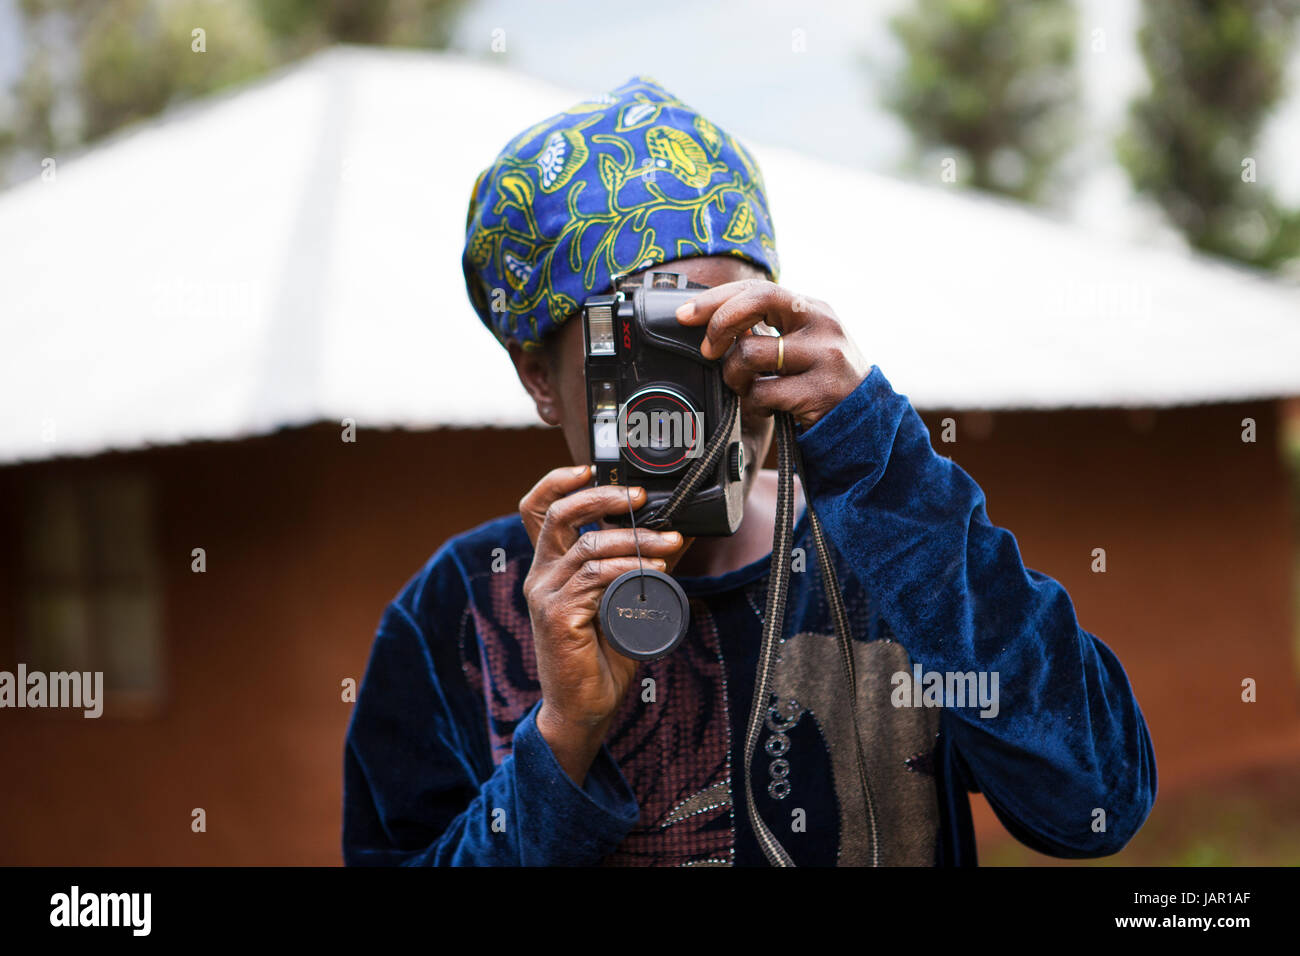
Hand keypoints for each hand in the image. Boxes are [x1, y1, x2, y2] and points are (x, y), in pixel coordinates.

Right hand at [519, 464, 684, 783]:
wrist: (584, 707)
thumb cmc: (602, 655)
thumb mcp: (625, 601)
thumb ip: (640, 567)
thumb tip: (678, 534)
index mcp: (551, 566)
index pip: (537, 509)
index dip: (558, 481)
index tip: (590, 467)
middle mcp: (541, 575)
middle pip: (556, 514)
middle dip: (601, 497)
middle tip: (639, 496)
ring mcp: (545, 595)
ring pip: (587, 546)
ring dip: (634, 539)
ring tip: (668, 543)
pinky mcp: (555, 617)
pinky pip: (594, 578)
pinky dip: (627, 569)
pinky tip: (652, 573)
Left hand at [675, 278, 871, 426]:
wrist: (865, 423)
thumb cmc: (821, 382)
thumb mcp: (802, 346)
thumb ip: (769, 330)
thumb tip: (713, 323)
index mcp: (812, 308)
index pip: (757, 289)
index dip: (716, 299)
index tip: (685, 314)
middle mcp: (821, 324)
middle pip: (756, 302)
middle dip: (719, 323)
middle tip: (706, 350)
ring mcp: (823, 356)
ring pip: (750, 353)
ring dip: (734, 375)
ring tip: (744, 387)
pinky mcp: (820, 390)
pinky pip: (763, 393)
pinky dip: (754, 404)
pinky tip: (767, 408)